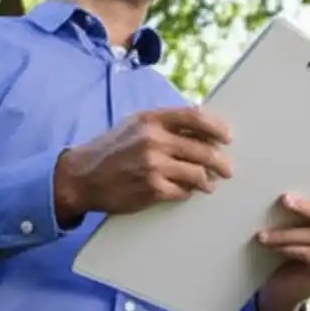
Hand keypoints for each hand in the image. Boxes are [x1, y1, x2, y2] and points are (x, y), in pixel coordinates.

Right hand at [52, 106, 232, 219]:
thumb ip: (165, 124)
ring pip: (197, 173)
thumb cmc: (112, 149)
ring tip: (210, 183)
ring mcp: (153, 166)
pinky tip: (187, 191)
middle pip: (202, 149)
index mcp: (151, 120)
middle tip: (227, 169)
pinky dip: (188, 192)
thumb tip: (201, 127)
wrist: (82, 176)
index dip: (216, 127)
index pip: (195, 118)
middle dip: (220, 161)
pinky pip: (183, 192)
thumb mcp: (135, 125)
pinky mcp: (151, 189)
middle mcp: (153, 140)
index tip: (227, 137)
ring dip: (208, 180)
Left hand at [254, 179, 309, 310]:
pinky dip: (287, 247)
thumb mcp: (297, 227)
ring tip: (263, 233)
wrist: (283, 288)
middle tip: (284, 199)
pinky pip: (308, 253)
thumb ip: (300, 213)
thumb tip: (286, 193)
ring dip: (285, 233)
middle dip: (306, 207)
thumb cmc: (287, 250)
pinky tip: (269, 245)